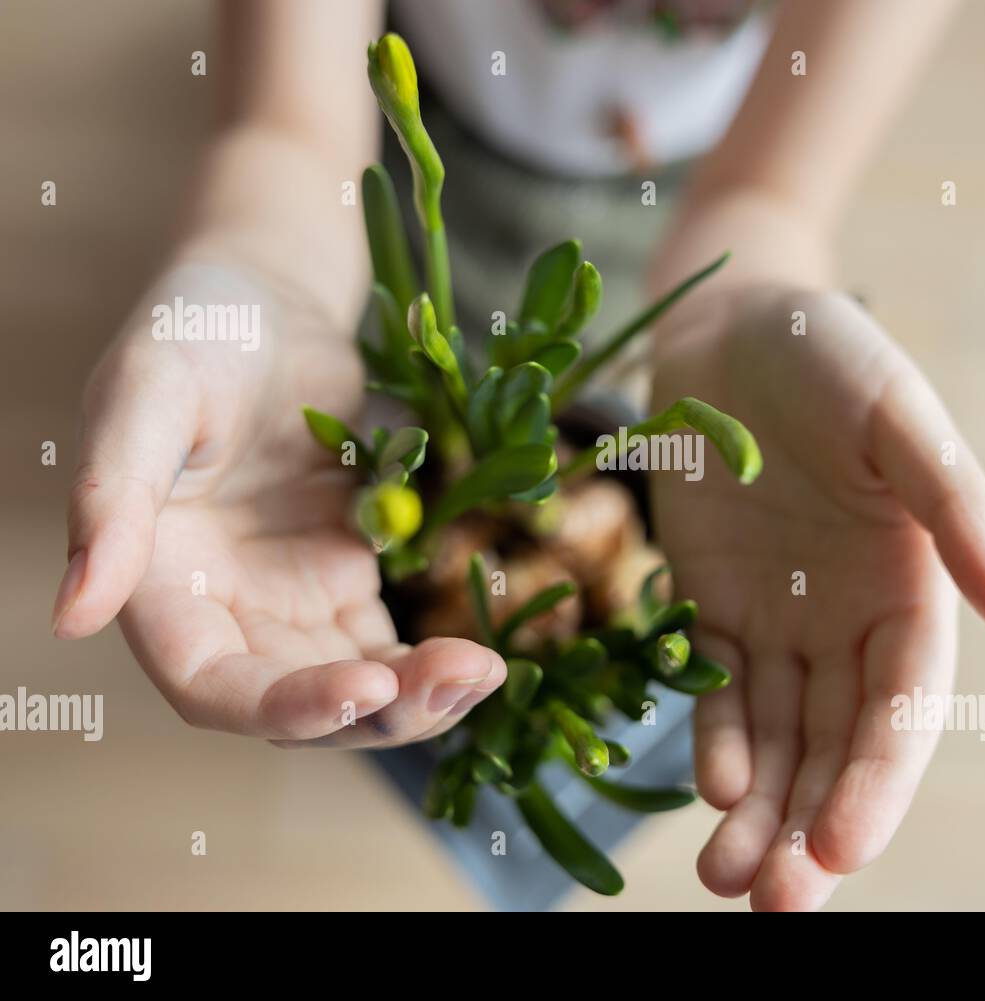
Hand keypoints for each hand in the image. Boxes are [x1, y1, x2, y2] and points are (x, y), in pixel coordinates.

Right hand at [52, 261, 504, 746]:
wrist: (268, 298)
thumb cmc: (195, 332)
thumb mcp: (146, 396)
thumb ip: (113, 501)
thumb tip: (71, 615)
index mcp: (158, 584)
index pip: (212, 685)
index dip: (283, 704)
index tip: (362, 688)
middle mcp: (220, 607)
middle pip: (294, 701)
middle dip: (376, 708)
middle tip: (459, 680)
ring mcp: (287, 596)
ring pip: (349, 683)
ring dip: (414, 695)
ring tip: (483, 673)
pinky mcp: (342, 573)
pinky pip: (385, 640)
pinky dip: (427, 658)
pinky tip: (479, 654)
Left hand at [651, 283, 984, 909]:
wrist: (729, 323)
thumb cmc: (829, 354)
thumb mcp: (900, 417)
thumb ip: (958, 508)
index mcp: (911, 585)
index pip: (904, 705)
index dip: (880, 779)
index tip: (843, 846)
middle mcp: (848, 620)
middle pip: (839, 744)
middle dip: (812, 824)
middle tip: (778, 902)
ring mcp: (779, 619)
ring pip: (778, 737)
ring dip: (759, 810)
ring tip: (730, 879)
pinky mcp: (712, 604)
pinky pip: (717, 689)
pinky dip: (716, 741)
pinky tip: (710, 788)